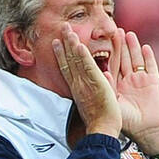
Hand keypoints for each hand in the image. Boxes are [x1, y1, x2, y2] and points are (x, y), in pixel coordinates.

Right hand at [52, 23, 120, 137]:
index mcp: (77, 89)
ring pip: (76, 61)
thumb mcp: (91, 104)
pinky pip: (88, 67)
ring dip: (72, 44)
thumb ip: (91, 91)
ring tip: (68, 29)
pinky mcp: (96, 84)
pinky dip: (83, 56)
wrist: (102, 130)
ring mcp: (86, 84)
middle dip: (65, 43)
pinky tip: (79, 45)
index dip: (61, 55)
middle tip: (62, 28)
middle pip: (69, 60)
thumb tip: (100, 81)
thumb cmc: (100, 122)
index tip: (56, 43)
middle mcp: (78, 85)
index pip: (67, 68)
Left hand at [112, 29, 158, 152]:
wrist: (148, 131)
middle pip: (123, 59)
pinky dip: (148, 56)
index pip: (111, 65)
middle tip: (116, 30)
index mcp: (116, 87)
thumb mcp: (115, 104)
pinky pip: (151, 66)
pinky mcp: (153, 82)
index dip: (108, 53)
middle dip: (120, 45)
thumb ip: (109, 89)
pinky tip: (145, 47)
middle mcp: (128, 82)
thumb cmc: (128, 122)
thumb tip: (103, 73)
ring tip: (128, 34)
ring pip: (136, 59)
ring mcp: (141, 81)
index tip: (103, 41)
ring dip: (132, 47)